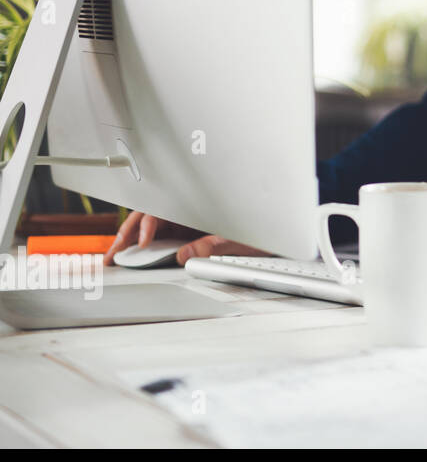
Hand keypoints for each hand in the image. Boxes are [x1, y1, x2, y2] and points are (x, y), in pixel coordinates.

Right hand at [105, 211, 270, 264]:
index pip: (160, 209)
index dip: (146, 225)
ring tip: (115, 257)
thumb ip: (211, 246)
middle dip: (127, 234)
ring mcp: (187, 218)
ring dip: (131, 239)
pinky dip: (144, 244)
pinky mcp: (188, 230)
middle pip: (149, 216)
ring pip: (151, 224)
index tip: (142, 243)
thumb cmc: (261, 227)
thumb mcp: (237, 238)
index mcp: (196, 203)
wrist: (278, 229)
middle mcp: (188, 208)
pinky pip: (161, 234)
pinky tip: (134, 256)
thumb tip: (185, 256)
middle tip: (113, 255)